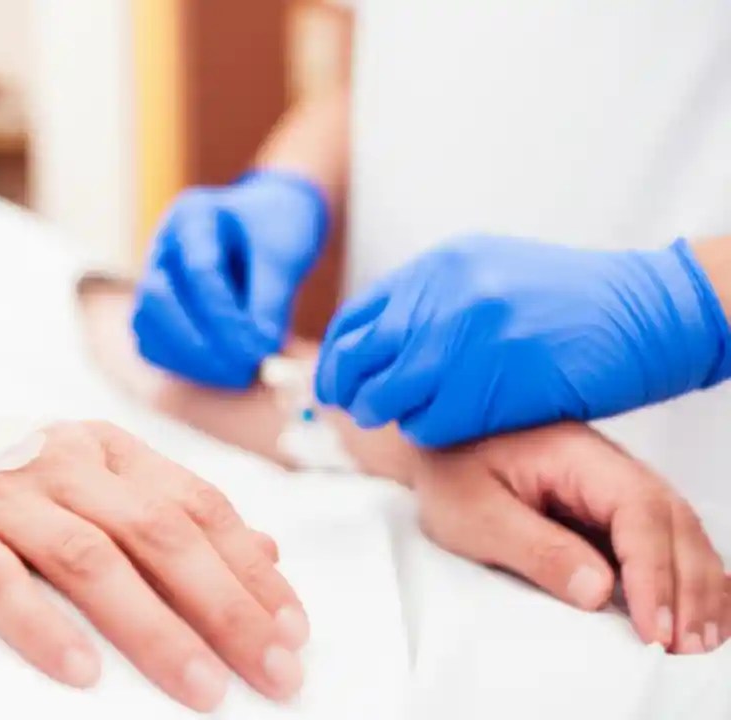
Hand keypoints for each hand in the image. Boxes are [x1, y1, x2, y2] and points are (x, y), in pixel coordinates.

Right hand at [0, 420, 307, 711]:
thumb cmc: (4, 474)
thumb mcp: (93, 475)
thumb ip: (172, 508)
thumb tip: (265, 553)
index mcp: (107, 450)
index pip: (197, 506)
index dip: (251, 569)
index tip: (294, 629)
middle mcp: (62, 465)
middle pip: (157, 534)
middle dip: (225, 607)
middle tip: (274, 671)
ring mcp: (1, 496)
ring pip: (88, 559)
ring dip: (152, 627)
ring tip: (201, 689)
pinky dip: (41, 627)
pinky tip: (81, 674)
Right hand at [133, 170, 329, 388]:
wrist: (266, 224)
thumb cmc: (277, 231)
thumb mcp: (285, 254)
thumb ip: (272, 299)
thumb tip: (260, 352)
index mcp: (192, 215)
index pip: (200, 270)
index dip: (227, 317)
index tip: (262, 350)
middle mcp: (163, 246)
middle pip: (156, 298)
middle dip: (197, 343)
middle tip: (243, 371)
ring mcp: (152, 277)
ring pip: (146, 326)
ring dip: (188, 360)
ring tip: (239, 376)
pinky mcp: (155, 310)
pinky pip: (152, 344)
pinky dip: (182, 365)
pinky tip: (222, 373)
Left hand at [315, 236, 730, 446]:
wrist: (646, 310)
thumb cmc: (570, 303)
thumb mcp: (488, 275)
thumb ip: (431, 301)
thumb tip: (377, 338)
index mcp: (438, 268)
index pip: (357, 319)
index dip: (338, 358)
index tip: (336, 384)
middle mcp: (444, 295)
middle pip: (361, 359)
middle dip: (351, 391)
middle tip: (358, 412)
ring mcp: (468, 335)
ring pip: (391, 395)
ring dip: (392, 416)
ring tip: (409, 419)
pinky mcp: (496, 378)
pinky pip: (433, 422)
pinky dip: (431, 432)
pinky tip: (449, 428)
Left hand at [411, 422, 729, 653]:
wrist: (433, 446)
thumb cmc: (449, 469)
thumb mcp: (475, 514)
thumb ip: (536, 549)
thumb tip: (598, 590)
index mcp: (577, 455)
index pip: (639, 510)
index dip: (654, 572)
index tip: (654, 626)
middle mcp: (608, 465)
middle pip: (673, 523)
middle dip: (688, 587)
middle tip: (686, 646)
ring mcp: (613, 486)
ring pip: (677, 533)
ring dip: (695, 586)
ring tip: (698, 641)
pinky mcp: (609, 509)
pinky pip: (661, 540)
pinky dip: (683, 576)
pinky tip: (694, 611)